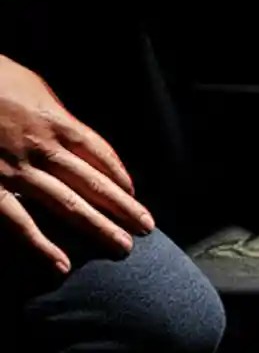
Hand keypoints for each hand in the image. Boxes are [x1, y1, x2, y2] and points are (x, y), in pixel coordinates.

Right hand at [0, 57, 153, 271]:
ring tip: (124, 247)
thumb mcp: (31, 86)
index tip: (133, 193)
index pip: (99, 154)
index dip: (119, 175)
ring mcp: (18, 171)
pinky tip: (62, 265)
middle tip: (147, 227)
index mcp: (56, 122)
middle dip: (123, 207)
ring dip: (99, 228)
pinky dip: (42, 246)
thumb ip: (53, 113)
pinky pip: (19, 222)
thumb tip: (72, 133)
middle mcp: (44, 149)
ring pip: (68, 204)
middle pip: (94, 183)